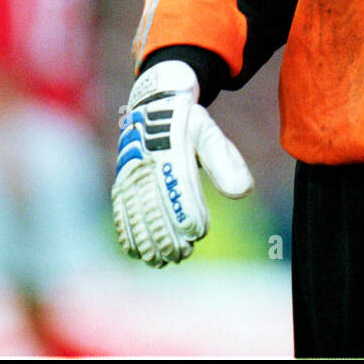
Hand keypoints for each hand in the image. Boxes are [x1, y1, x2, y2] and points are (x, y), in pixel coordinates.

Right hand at [111, 59, 253, 266]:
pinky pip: (121, 208)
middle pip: (154, 206)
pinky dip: (126, 231)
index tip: (197, 232)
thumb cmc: (187, 122)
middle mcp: (147, 163)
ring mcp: (131, 172)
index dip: (186, 212)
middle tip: (182, 254)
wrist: (154, 104)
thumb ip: (225, 161)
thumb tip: (243, 192)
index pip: (177, 187)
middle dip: (166, 234)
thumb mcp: (209, 134)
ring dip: (147, 239)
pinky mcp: (122, 180)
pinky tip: (135, 251)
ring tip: (162, 259)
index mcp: (170, 150)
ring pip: (136, 212)